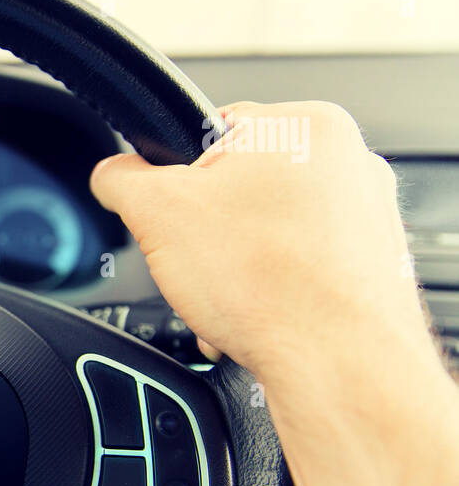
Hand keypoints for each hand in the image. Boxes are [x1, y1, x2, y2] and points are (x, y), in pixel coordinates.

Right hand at [90, 100, 458, 485]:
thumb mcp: (156, 212)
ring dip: (237, 265)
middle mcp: (351, 161)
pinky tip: (259, 313)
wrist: (336, 362)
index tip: (169, 214)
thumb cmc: (271, 285)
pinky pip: (302, 266)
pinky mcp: (373, 264)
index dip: (175, 180)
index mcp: (305, 123)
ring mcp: (368, 214)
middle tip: (198, 262)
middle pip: (241, 187)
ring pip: (270, 230)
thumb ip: (122, 179)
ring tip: (232, 295)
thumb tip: (112, 174)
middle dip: (208, 231)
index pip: (210, 132)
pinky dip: (273, 290)